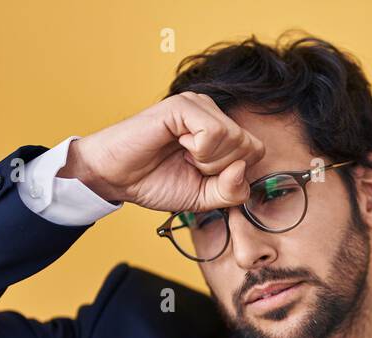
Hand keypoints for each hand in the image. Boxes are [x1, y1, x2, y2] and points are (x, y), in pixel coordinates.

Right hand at [61, 92, 266, 210]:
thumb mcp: (204, 198)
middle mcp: (212, 112)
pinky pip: (215, 132)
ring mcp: (198, 105)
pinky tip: (178, 144)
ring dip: (208, 160)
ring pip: (234, 138)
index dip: (232, 175)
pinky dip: (199, 150)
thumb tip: (242, 168)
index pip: (256, 152)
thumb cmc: (156, 182)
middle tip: (189, 165)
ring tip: (181, 154)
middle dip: (221, 169)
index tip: (202, 175)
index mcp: (220, 131)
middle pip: (249, 146)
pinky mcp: (183, 105)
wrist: (116, 178)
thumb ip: (231, 191)